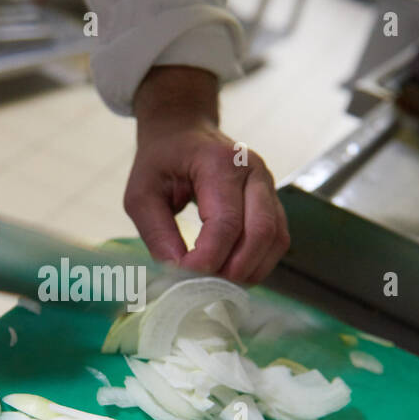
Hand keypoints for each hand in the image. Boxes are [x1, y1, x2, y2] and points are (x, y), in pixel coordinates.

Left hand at [124, 67, 288, 283]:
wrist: (182, 131)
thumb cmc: (161, 160)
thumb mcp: (141, 194)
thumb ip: (157, 233)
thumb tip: (178, 273)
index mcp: (219, 162)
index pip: (225, 222)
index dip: (209, 258)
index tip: (186, 278)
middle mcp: (252, 170)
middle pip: (260, 232)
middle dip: (235, 269)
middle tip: (206, 287)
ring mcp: (267, 184)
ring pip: (275, 238)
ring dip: (250, 269)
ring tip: (219, 283)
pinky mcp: (272, 200)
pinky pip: (277, 238)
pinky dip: (259, 262)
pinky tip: (233, 272)